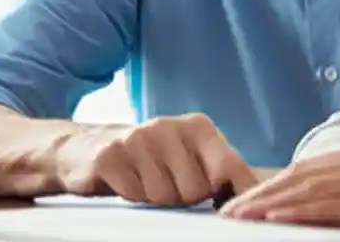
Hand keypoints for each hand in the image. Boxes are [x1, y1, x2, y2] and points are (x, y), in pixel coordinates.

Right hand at [55, 113, 257, 205]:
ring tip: (144, 182)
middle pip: (197, 190)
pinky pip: (136, 196)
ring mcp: (140, 138)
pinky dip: (132, 197)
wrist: (83, 148)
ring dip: (155, 200)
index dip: (235, 196)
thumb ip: (218, 171)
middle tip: (166, 186)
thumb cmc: (147, 159)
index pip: (231, 168)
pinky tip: (124, 182)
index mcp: (198, 127)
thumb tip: (256, 200)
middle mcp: (171, 126)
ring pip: (166, 197)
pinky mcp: (111, 155)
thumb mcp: (186, 156)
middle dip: (185, 199)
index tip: (233, 213)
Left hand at [219, 145, 339, 233]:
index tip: (245, 201)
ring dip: (267, 203)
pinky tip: (274, 217)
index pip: (303, 170)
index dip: (271, 185)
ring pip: (304, 189)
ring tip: (240, 216)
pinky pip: (326, 203)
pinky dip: (296, 209)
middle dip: (260, 194)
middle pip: (296, 176)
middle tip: (229, 211)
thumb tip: (316, 210)